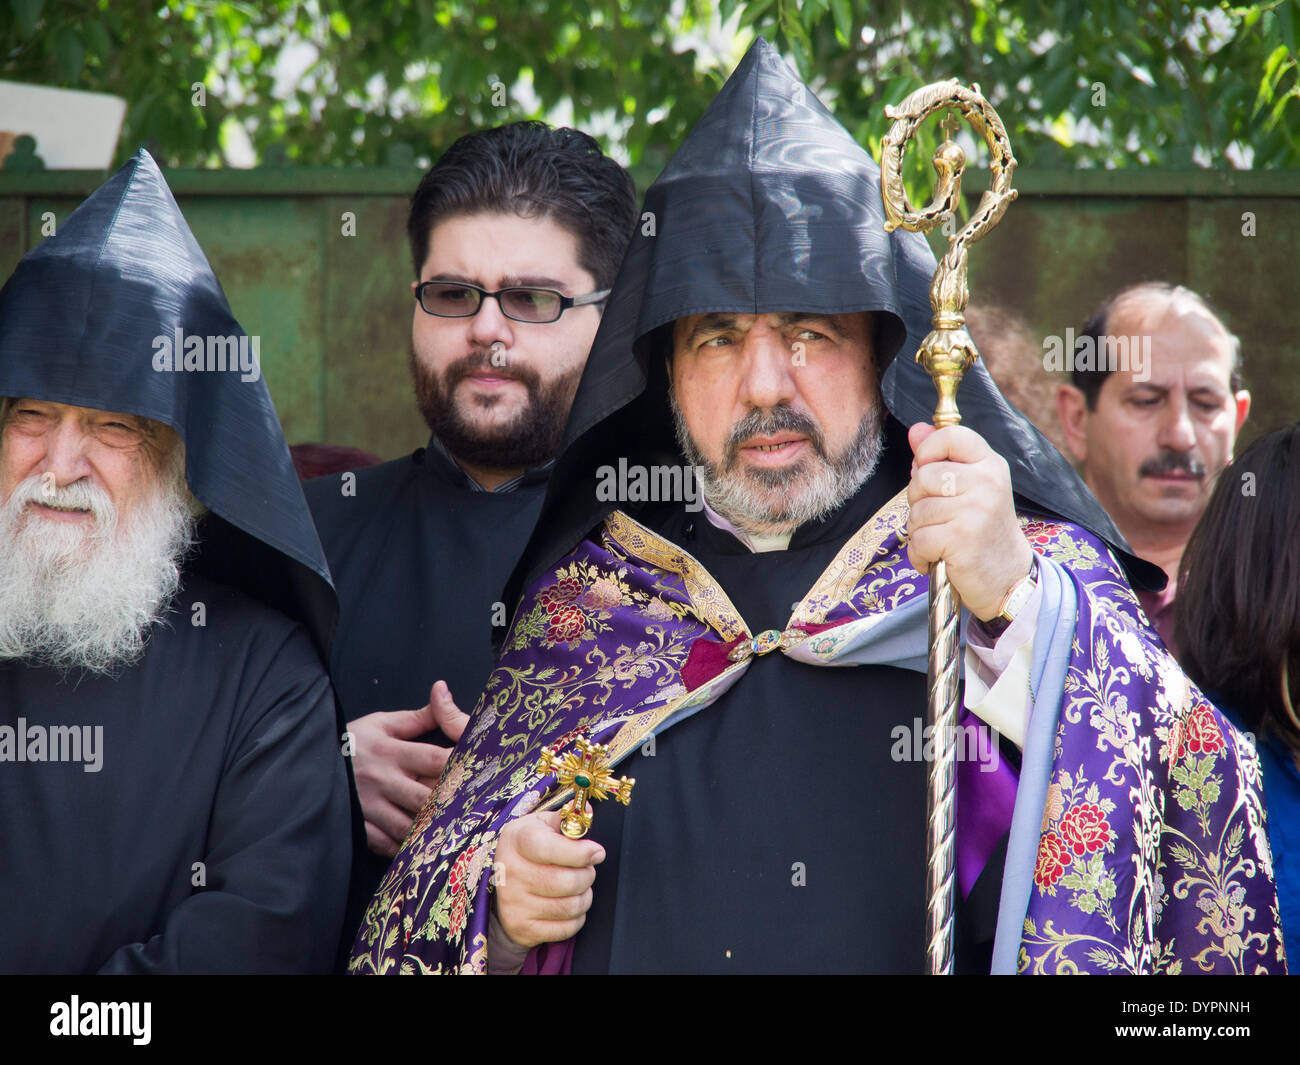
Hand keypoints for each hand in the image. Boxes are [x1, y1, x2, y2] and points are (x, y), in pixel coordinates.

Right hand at [350, 680, 469, 857]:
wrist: (308, 762)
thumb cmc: (354, 742)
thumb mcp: (383, 723)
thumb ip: (419, 717)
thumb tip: (444, 693)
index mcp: (391, 751)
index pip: (436, 760)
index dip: (462, 767)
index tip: (484, 773)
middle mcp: (382, 780)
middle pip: (427, 798)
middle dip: (451, 805)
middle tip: (477, 809)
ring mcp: (370, 806)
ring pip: (410, 826)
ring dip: (432, 829)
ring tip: (456, 830)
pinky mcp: (359, 826)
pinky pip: (388, 844)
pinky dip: (406, 848)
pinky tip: (424, 846)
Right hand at [493, 809, 603, 949]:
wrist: (503, 884)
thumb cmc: (532, 849)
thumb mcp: (543, 825)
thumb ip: (567, 818)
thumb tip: (587, 810)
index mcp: (515, 839)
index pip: (547, 849)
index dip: (578, 852)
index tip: (597, 852)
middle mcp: (510, 871)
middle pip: (564, 882)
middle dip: (587, 875)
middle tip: (587, 870)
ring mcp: (513, 902)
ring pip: (569, 907)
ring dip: (584, 897)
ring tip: (580, 887)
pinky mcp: (521, 927)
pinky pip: (566, 928)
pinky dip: (577, 918)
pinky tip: (570, 905)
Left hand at [906, 422, 1033, 621]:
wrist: (1007, 577)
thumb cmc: (981, 530)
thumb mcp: (969, 488)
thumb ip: (941, 457)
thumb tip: (916, 430)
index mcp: (990, 464)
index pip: (950, 435)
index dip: (928, 452)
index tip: (930, 471)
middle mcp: (987, 482)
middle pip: (923, 476)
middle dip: (918, 501)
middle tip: (940, 518)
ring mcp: (976, 510)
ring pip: (917, 511)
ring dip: (920, 532)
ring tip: (943, 540)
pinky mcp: (962, 538)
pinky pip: (918, 539)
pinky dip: (920, 555)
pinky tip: (938, 558)